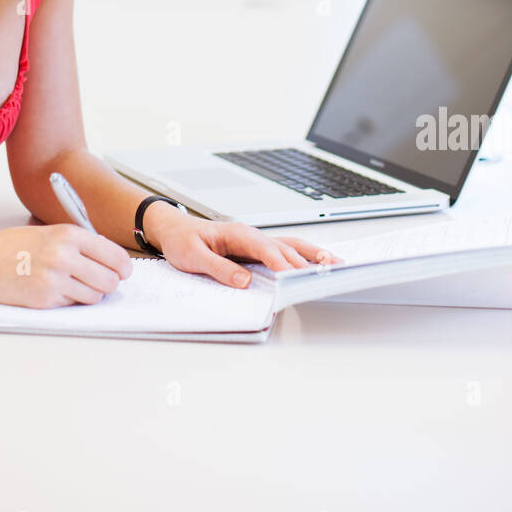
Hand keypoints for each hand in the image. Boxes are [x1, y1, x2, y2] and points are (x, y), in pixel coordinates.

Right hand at [0, 224, 132, 308]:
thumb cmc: (12, 245)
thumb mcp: (49, 232)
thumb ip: (79, 243)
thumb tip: (109, 258)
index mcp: (69, 235)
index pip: (114, 255)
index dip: (123, 267)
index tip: (123, 271)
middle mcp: (64, 256)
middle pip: (110, 280)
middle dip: (109, 283)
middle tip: (100, 281)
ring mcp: (55, 280)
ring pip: (95, 296)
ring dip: (90, 294)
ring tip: (75, 285)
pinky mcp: (45, 300)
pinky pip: (73, 305)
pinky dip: (70, 300)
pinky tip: (55, 289)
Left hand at [142, 204, 341, 288]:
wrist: (175, 230)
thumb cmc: (183, 241)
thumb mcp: (193, 257)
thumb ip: (219, 268)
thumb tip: (244, 281)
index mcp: (237, 234)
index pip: (264, 249)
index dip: (280, 263)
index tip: (292, 276)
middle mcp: (251, 235)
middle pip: (285, 247)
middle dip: (307, 261)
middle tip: (329, 273)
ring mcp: (256, 241)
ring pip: (291, 246)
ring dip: (313, 255)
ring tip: (336, 265)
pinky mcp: (257, 249)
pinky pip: (285, 251)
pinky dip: (304, 256)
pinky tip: (318, 263)